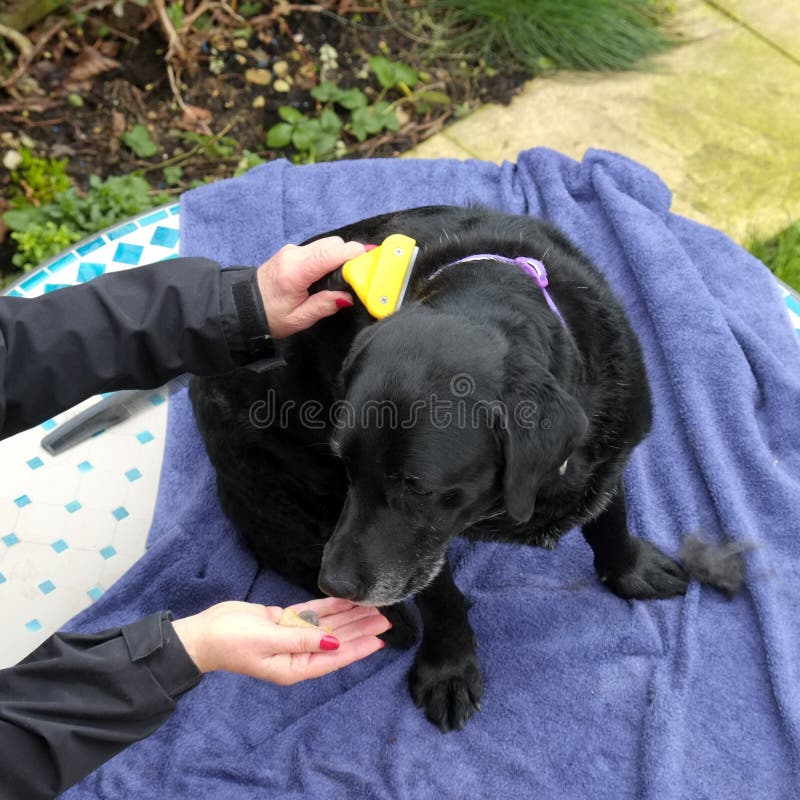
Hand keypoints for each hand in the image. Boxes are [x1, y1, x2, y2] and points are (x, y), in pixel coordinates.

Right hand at [171, 597, 389, 684]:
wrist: (204, 633)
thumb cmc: (231, 641)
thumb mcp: (268, 641)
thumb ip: (301, 639)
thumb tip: (334, 643)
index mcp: (294, 667)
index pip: (334, 658)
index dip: (358, 648)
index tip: (380, 640)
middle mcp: (297, 654)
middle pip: (336, 641)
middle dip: (359, 629)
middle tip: (385, 618)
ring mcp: (291, 637)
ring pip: (327, 626)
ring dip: (348, 617)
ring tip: (372, 607)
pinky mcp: (284, 621)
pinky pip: (312, 615)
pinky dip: (329, 608)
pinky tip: (345, 600)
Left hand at [256, 236, 364, 337]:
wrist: (242, 306)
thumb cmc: (269, 315)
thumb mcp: (299, 319)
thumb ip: (324, 305)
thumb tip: (347, 296)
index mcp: (295, 271)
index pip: (331, 253)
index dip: (354, 254)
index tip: (371, 261)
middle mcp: (294, 254)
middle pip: (333, 244)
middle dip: (350, 256)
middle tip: (358, 276)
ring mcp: (292, 250)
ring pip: (327, 244)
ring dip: (339, 257)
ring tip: (342, 279)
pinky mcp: (292, 251)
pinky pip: (318, 249)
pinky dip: (329, 258)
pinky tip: (328, 275)